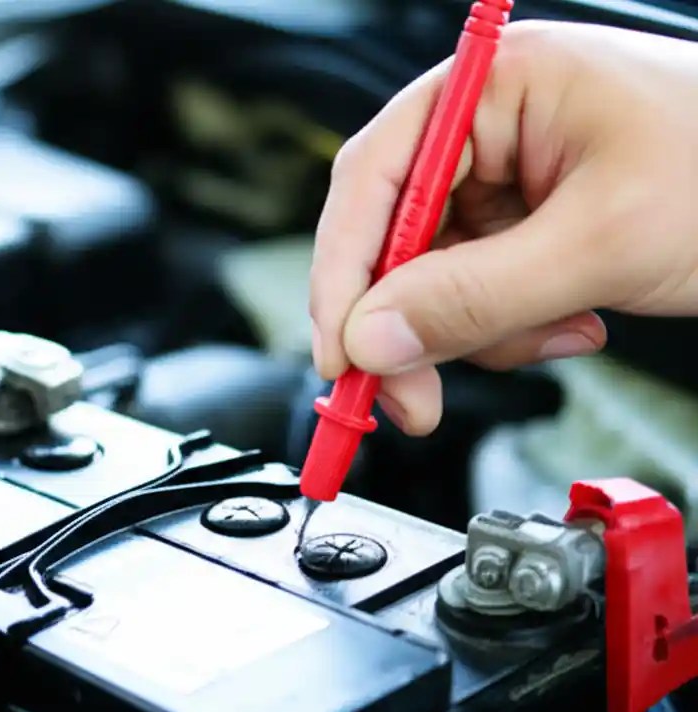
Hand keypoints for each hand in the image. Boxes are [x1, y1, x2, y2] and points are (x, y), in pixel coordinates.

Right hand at [309, 20, 697, 434]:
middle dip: (412, 322)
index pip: (375, 177)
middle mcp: (490, 123)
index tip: (340, 352)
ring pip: (435, 275)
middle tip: (415, 395)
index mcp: (495, 86)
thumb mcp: (601, 243)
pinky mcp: (529, 217)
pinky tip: (573, 321)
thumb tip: (372, 339)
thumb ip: (475, 296)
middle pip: (396, 233)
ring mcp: (509, 171)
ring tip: (557, 330)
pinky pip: (479, 287)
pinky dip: (513, 324)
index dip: (344, 271)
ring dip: (480, 328)